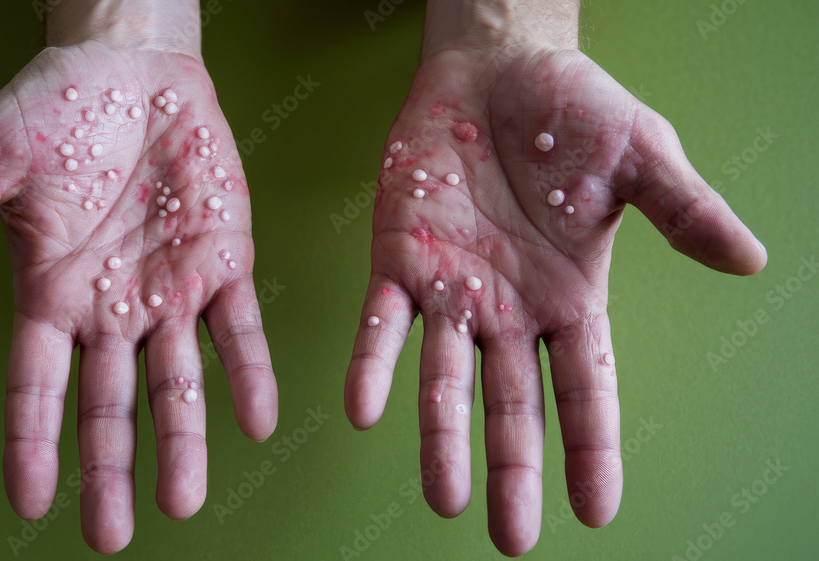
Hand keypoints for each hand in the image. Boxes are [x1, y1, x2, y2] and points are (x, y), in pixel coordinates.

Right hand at [0, 36, 277, 553]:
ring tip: (182, 498)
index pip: (36, 385)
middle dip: (110, 469)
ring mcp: (171, 291)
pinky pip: (239, 329)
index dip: (32, 442)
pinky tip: (254, 420)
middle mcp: (112, 308)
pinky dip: (248, 374)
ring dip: (183, 440)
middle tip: (112, 533)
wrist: (133, 69)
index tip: (31, 500)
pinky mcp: (223, 262)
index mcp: (51, 293)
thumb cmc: (55, 108)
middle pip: (109, 405)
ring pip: (177, 381)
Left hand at [344, 34, 765, 557]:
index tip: (597, 510)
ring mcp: (451, 289)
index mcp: (570, 298)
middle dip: (512, 469)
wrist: (495, 67)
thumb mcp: (641, 157)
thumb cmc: (572, 112)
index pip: (586, 389)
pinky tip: (366, 411)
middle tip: (510, 538)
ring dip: (441, 437)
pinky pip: (383, 324)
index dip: (593, 449)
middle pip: (513, 405)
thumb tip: (750, 261)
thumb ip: (684, 211)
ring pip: (444, 378)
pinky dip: (374, 366)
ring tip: (443, 497)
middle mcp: (508, 309)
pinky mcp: (398, 259)